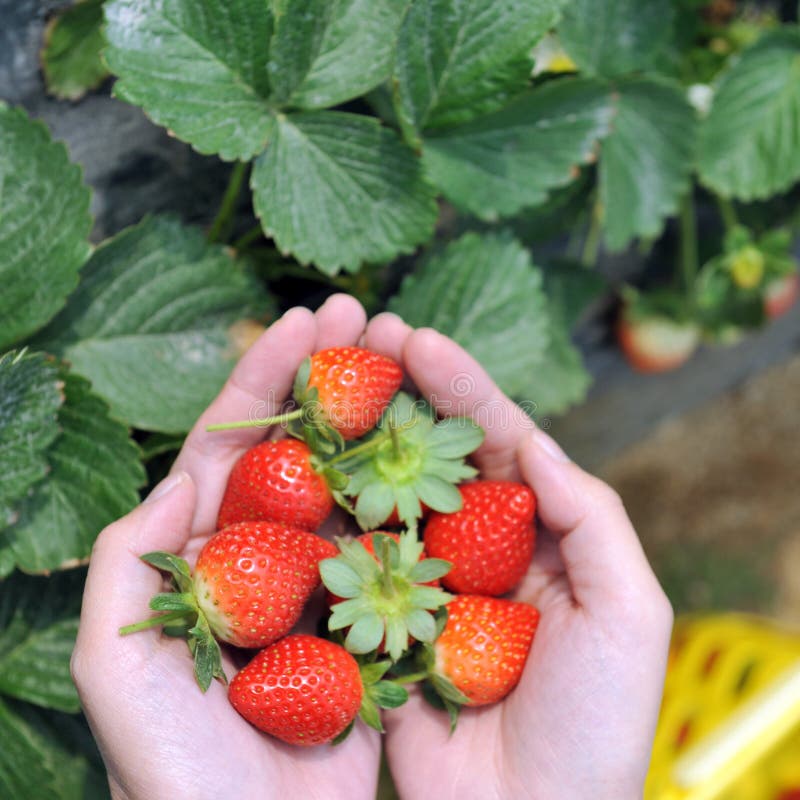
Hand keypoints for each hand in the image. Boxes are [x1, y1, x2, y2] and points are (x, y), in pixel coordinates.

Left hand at [71, 296, 379, 799]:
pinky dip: (412, 496)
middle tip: (366, 317)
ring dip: (377, 422)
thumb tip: (181, 474)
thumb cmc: (170, 765)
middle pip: (300, 447)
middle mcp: (264, 556)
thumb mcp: (118, 665)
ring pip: (352, 485)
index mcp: (204, 552)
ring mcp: (319, 582)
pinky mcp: (365, 618)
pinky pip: (391, 545)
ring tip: (412, 363)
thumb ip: (127, 564)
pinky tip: (440, 453)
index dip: (266, 378)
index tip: (305, 321)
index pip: (233, 443)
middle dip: (329, 378)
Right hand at [362, 315, 673, 799]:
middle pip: (430, 453)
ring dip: (354, 437)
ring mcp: (421, 579)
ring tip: (319, 380)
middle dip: (397, 392)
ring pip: (384, 493)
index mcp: (536, 532)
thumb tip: (533, 438)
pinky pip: (348, 558)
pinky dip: (323, 512)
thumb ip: (592, 515)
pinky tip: (296, 467)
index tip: (416, 338)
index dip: (458, 387)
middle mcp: (475, 544)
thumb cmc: (599, 720)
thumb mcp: (629, 609)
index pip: (493, 441)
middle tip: (358, 337)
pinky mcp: (378, 621)